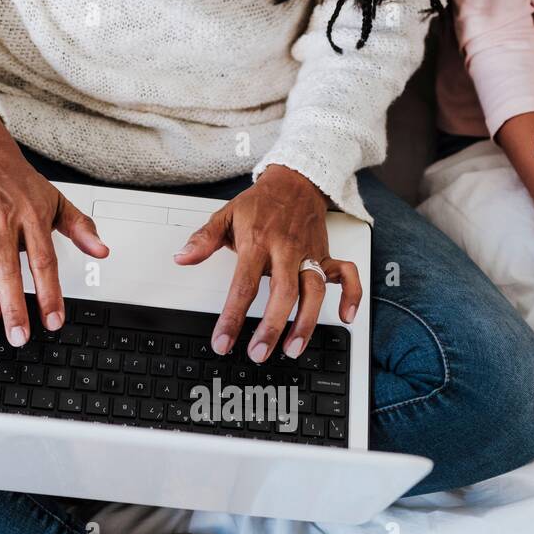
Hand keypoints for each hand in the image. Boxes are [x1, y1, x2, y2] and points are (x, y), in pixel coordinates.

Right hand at [0, 114, 108, 345]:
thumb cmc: (20, 184)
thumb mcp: (58, 202)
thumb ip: (81, 228)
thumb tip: (102, 251)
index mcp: (32, 219)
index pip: (45, 262)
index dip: (49, 294)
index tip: (53, 321)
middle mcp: (4, 220)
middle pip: (9, 267)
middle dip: (14, 305)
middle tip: (19, 335)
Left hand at [174, 165, 361, 360]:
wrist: (295, 180)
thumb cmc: (260, 204)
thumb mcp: (225, 215)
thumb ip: (203, 239)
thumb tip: (182, 258)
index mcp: (258, 243)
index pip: (243, 286)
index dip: (232, 317)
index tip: (223, 342)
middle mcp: (287, 250)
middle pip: (283, 293)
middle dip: (272, 327)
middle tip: (259, 353)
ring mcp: (310, 254)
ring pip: (314, 291)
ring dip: (306, 322)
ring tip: (293, 349)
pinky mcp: (326, 256)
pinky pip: (347, 275)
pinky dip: (352, 295)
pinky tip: (346, 318)